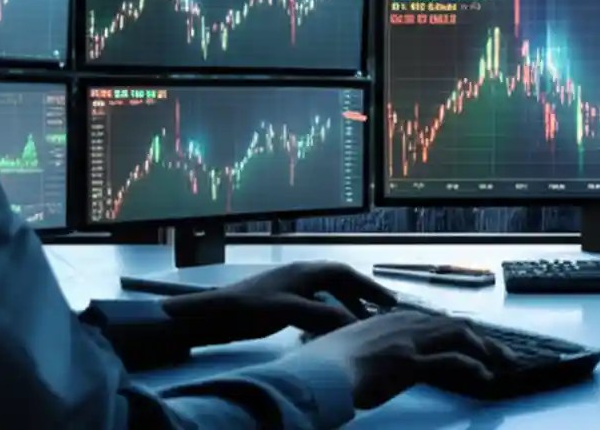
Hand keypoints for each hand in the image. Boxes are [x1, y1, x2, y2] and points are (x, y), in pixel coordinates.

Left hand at [161, 261, 396, 346]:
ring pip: (327, 292)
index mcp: (304, 272)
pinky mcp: (280, 301)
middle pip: (339, 281)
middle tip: (382, 311)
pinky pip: (314, 303)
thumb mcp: (287, 311)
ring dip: (346, 304)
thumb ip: (321, 315)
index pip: (344, 274)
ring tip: (361, 321)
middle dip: (361, 294)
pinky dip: (329, 312)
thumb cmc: (248, 309)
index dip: (368, 286)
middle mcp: (300, 275)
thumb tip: (353, 322)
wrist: (212, 316)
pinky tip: (330, 326)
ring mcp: (289, 287)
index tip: (387, 301)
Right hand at [293, 309, 519, 408]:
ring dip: (488, 349)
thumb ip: (369, 349)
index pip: (435, 321)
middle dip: (483, 339)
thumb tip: (375, 360)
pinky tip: (486, 375)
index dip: (458, 332)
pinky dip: (474, 366)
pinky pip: (452, 360)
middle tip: (503, 354)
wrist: (318, 374)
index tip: (474, 343)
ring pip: (460, 336)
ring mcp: (409, 342)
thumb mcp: (350, 349)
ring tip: (506, 362)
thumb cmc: (325, 367)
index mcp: (390, 319)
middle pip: (455, 325)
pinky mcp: (411, 362)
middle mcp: (403, 324)